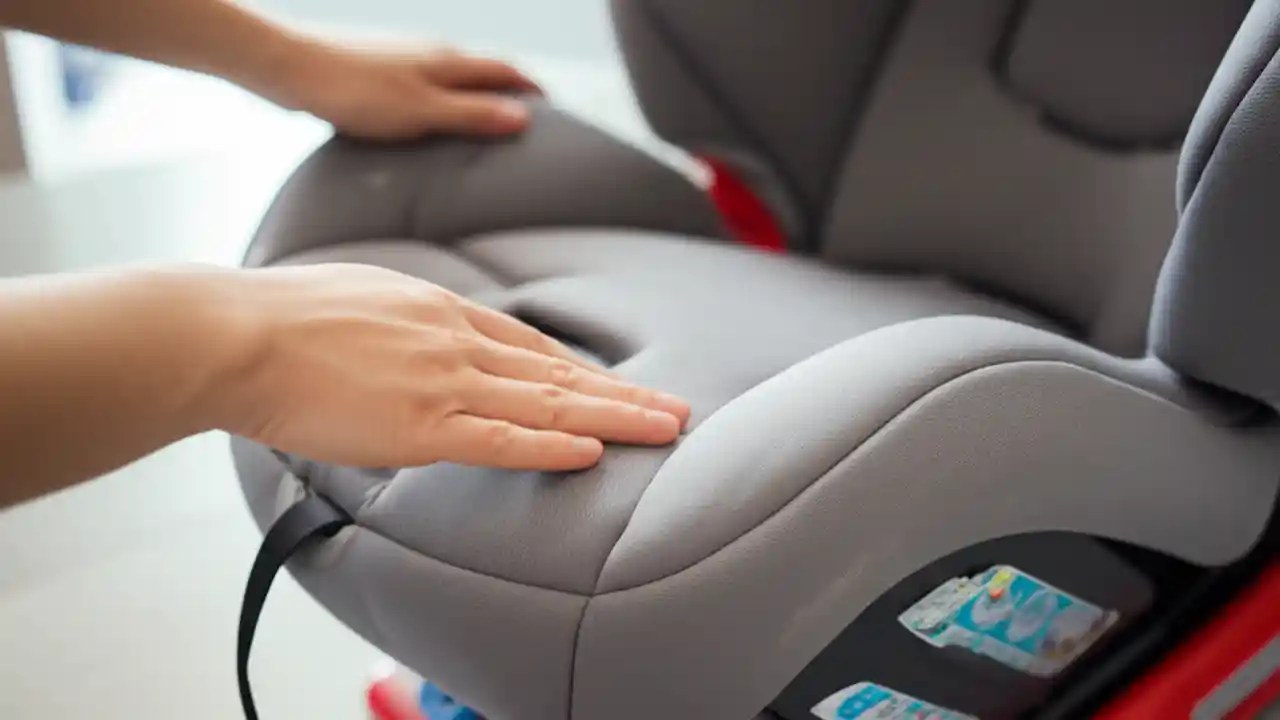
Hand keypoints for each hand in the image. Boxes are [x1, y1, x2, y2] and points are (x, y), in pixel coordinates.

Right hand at [209, 264, 688, 470]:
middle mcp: (458, 341)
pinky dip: (551, 447)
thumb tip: (413, 346)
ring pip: (549, 403)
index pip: (531, 347)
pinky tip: (593, 453)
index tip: (617, 387)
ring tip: (665, 428)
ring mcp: (445, 381)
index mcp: (442, 311)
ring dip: (615, 417)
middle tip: (676, 409)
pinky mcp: (422, 423)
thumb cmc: (283, 319)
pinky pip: (502, 439)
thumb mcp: (364, 299)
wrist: (239, 333)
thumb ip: (405, 325)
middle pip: (559, 373)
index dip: (580, 372)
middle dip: (623, 394)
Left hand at [275, 42, 540, 139]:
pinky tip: (426, 122)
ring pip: (450, 77)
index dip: (529, 88)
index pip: (505, 70)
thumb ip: (472, 115)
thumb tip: (523, 118)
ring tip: (480, 124)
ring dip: (471, 97)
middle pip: (481, 70)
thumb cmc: (356, 92)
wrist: (290, 68)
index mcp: (448, 60)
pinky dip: (440, 102)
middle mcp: (430, 52)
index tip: (550, 107)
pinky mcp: (377, 70)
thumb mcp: (423, 111)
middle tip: (521, 118)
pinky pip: (423, 86)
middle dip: (504, 92)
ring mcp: (402, 59)